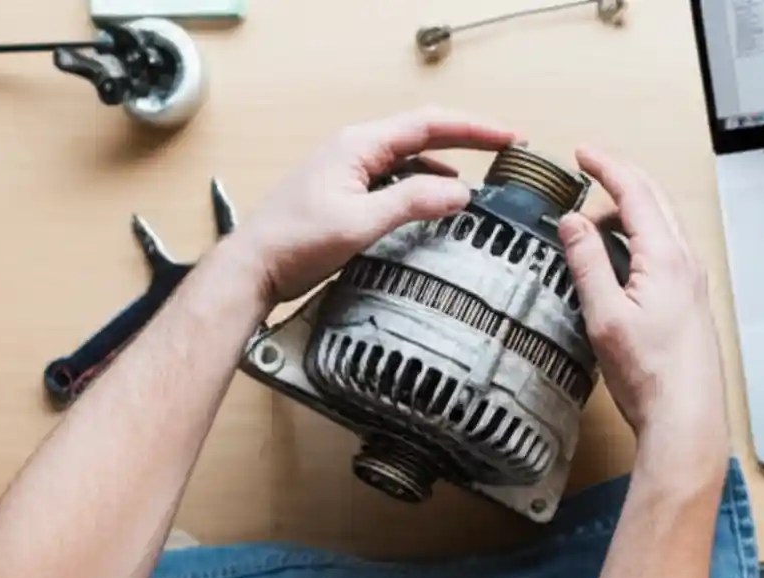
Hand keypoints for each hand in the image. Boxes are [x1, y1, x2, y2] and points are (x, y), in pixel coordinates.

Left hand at [227, 107, 516, 303]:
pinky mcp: (345, 192)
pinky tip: (437, 204)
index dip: (474, 129)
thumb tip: (461, 190)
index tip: (510, 138)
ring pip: (409, 158)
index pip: (429, 124)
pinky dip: (422, 186)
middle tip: (507, 150)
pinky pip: (394, 179)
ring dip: (445, 166)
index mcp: (360, 145)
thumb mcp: (361, 222)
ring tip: (481, 182)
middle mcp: (356, 149)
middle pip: (422, 134)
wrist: (253, 267)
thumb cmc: (296, 242)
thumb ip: (413, 202)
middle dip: (467, 140)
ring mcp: (349, 169)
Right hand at [558, 148, 727, 450]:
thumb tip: (572, 222)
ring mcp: (692, 281)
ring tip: (589, 230)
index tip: (582, 153)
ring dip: (627, 215)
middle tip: (587, 174)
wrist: (686, 416)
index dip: (606, 166)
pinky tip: (617, 262)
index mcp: (666, 257)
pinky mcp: (689, 301)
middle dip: (618, 182)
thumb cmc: (649, 374)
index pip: (635, 192)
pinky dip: (638, 240)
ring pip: (660, 226)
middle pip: (654, 201)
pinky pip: (664, 252)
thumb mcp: (604, 315)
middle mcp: (686, 262)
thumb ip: (586, 263)